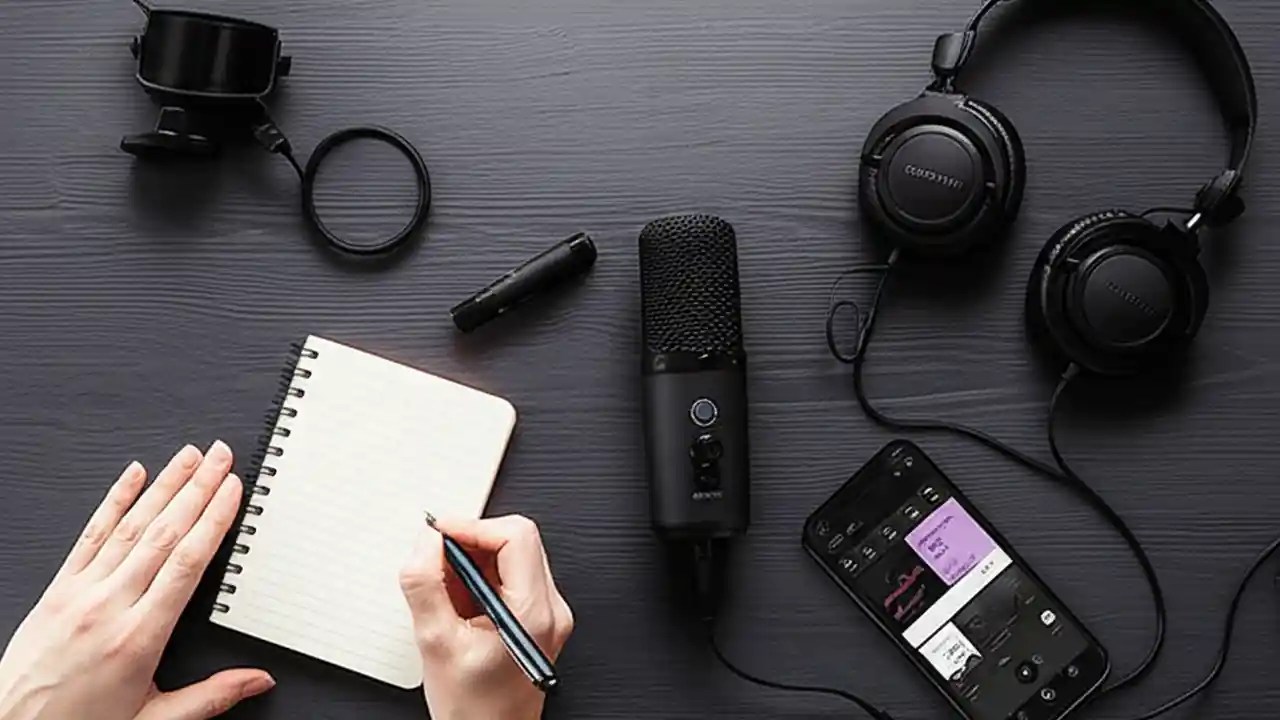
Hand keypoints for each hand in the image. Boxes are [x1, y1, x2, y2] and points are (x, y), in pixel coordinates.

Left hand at [0, 442, 274, 719]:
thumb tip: (258, 681)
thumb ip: (211, 697)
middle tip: (221, 457)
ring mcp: (80, 593)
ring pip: (130, 527)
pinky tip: (130, 476)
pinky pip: (89, 535)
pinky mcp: (58, 589)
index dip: (213, 521)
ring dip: (163, 486)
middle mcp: (109, 607)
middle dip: (196, 489)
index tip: (232, 491)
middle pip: (163, 534)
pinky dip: (112, 501)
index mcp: (138, 638)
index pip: (185, 564)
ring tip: (188, 456)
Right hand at [400, 515, 573, 719]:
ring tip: (445, 589)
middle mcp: (550, 608)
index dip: (472, 526)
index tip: (440, 532)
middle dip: (471, 541)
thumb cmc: (473, 709)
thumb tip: (425, 542)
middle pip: (517, 540)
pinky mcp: (538, 617)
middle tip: (437, 559)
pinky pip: (512, 576)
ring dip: (474, 559)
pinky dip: (481, 577)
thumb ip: (425, 585)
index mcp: (533, 612)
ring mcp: (548, 613)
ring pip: (514, 555)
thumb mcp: (435, 643)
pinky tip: (458, 602)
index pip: (515, 536)